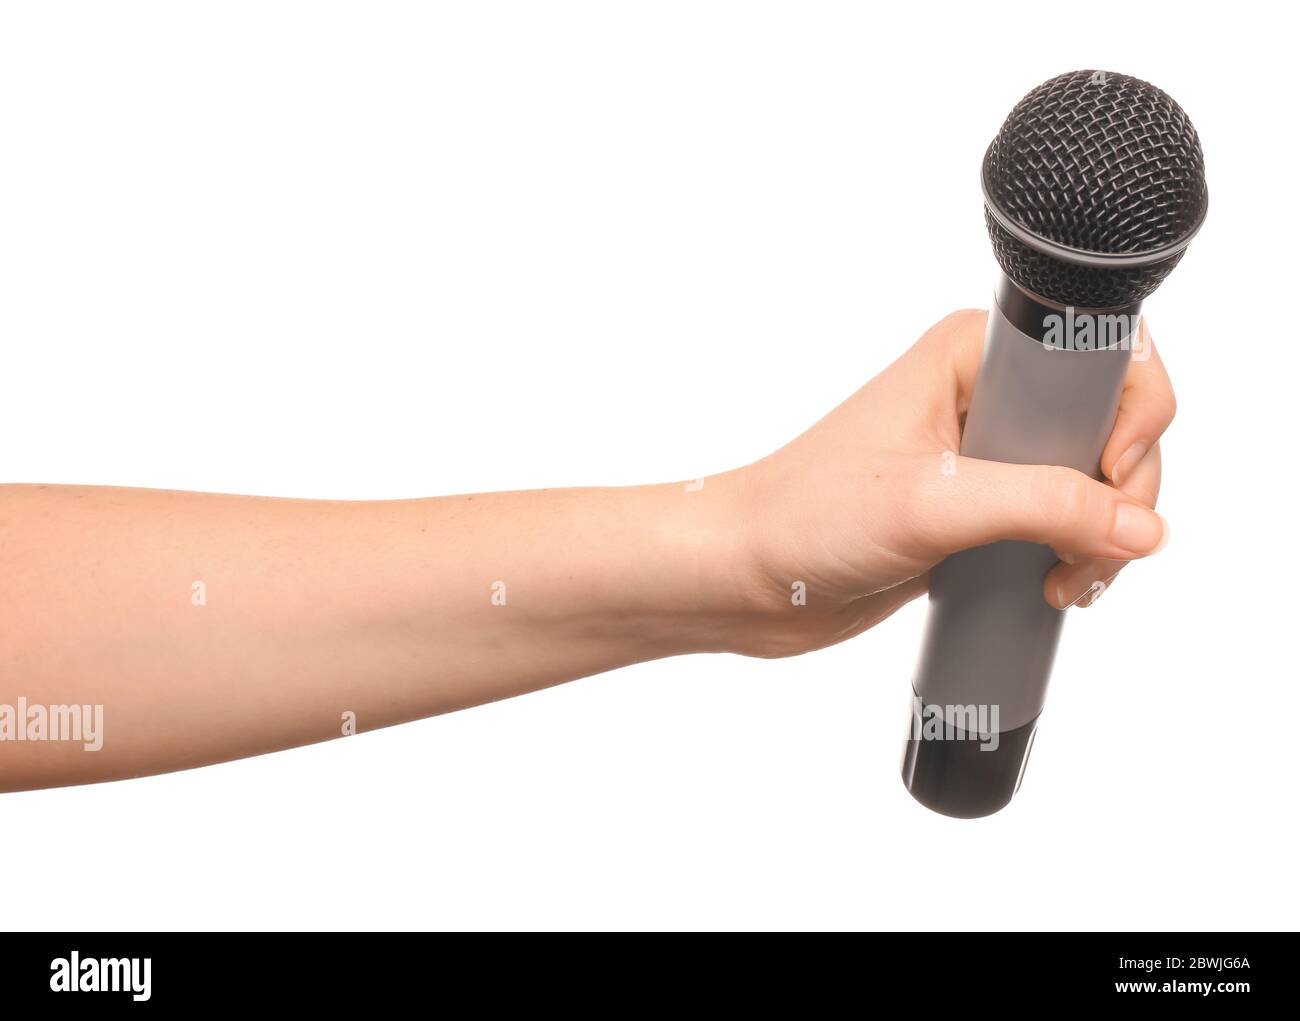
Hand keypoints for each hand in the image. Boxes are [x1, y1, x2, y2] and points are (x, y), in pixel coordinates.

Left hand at [723, 309, 1173, 657]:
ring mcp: (985, 455)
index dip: (1131, 416)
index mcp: (974, 356)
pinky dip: (1075, 555)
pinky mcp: (978, 509)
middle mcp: (986, 395)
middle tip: (1093, 551)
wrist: (747, 576)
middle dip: (1121, 495)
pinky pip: (1059, 523)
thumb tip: (1142, 526)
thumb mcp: (933, 505)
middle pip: (1110, 425)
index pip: (1101, 357)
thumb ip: (1044, 506)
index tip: (1115, 477)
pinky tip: (1057, 586)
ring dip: (1102, 537)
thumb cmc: (807, 515)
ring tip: (1067, 581)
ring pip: (1092, 482)